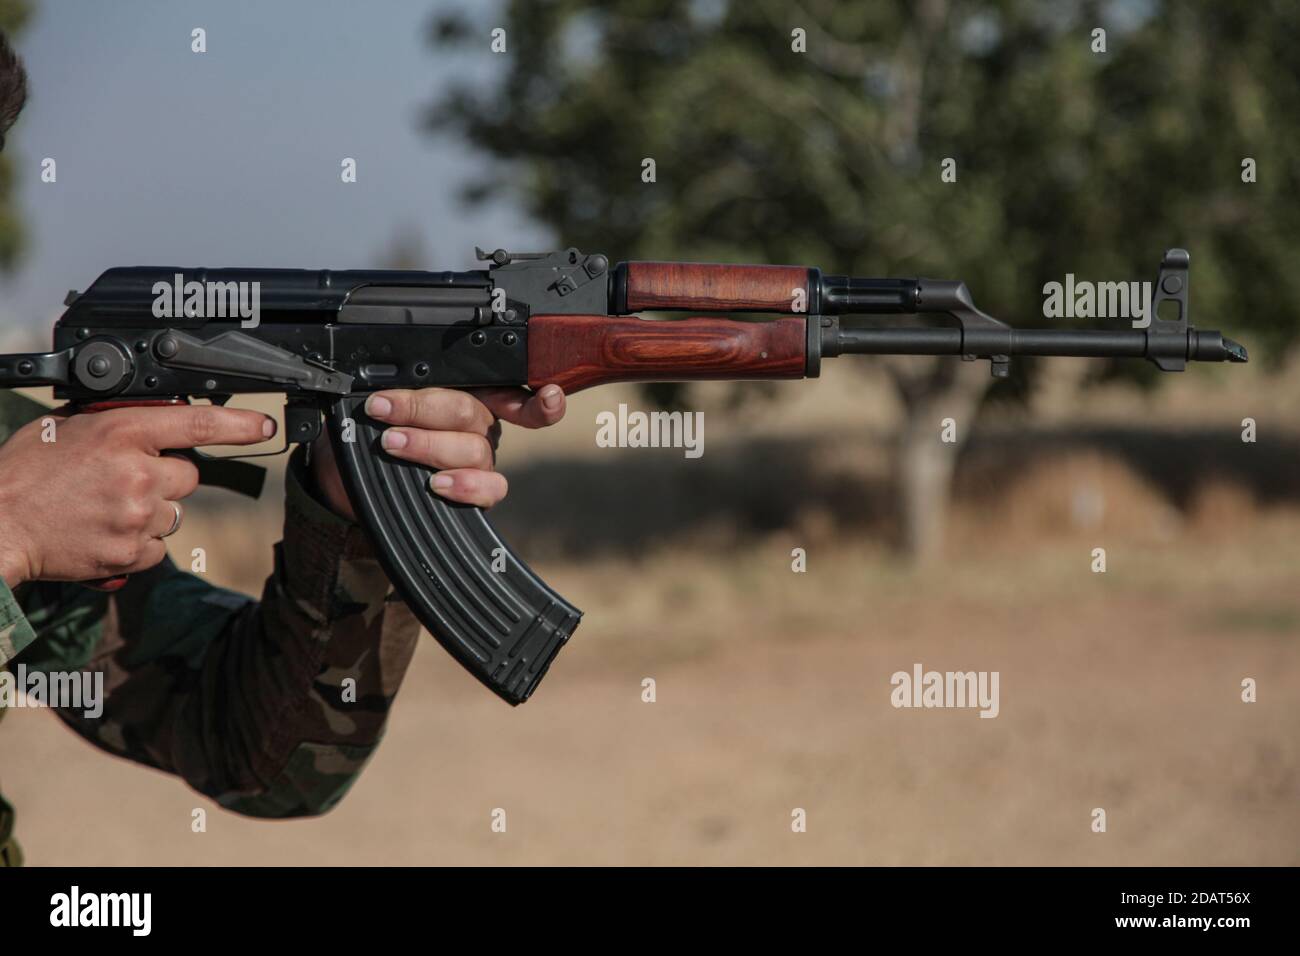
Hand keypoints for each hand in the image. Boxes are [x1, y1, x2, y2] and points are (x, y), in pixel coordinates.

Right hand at [0, 405, 274, 588]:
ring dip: (152, 511)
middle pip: (189, 475)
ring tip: (106, 508)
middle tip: (124, 481)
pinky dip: (139, 543)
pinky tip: (105, 532)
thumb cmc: (23, 475)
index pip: (198, 423)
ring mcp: (137, 515)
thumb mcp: (67, 429)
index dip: (240, 425)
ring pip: (175, 513)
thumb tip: (152, 421)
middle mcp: (138, 473)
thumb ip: (114, 424)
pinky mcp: (132, 553)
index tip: (264, 427)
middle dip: (166, 478)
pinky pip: (158, 546)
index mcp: (121, 432)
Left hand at [309, 385, 566, 518]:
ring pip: (475, 450)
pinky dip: (465, 486)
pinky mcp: (475, 493)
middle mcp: (480, 425)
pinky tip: (437, 484)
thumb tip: (379, 381)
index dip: (533, 396)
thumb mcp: (368, 397)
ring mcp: (479, 459)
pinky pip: (490, 489)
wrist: (343, 475)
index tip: (547, 395)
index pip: (508, 386)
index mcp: (465, 391)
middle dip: (424, 409)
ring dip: (431, 445)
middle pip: (473, 413)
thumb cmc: (362, 429)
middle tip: (383, 410)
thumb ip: (387, 385)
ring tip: (393, 445)